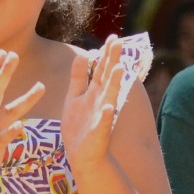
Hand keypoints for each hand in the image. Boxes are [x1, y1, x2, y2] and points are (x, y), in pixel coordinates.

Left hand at [61, 36, 129, 170]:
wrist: (83, 157)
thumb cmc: (79, 127)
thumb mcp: (75, 97)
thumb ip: (79, 77)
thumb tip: (83, 54)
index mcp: (93, 92)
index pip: (101, 69)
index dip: (106, 53)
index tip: (113, 36)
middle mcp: (100, 101)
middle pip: (106, 77)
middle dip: (112, 60)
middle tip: (118, 42)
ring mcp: (100, 117)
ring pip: (108, 96)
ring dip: (114, 83)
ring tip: (118, 68)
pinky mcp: (98, 133)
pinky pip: (102, 123)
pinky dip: (106, 116)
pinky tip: (109, 107)